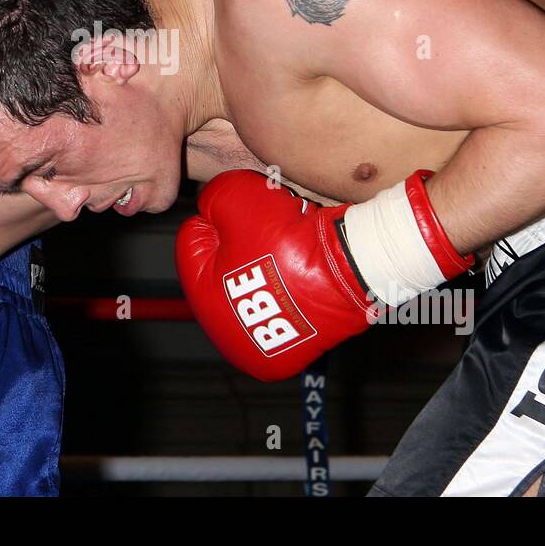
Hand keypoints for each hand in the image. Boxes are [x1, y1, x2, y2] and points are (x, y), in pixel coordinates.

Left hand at [175, 168, 470, 380]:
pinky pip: (288, 301)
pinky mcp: (305, 345)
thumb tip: (210, 211)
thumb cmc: (287, 238)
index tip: (241, 210)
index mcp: (206, 305)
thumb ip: (211, 200)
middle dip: (242, 242)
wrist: (351, 265)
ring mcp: (273, 346)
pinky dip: (293, 283)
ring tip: (288, 243)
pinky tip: (305, 264)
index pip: (193, 245)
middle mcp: (235, 338)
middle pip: (226, 269)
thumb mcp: (233, 198)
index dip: (216, 218)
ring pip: (258, 286)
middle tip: (267, 226)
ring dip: (268, 262)